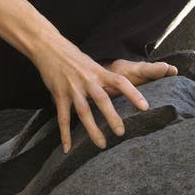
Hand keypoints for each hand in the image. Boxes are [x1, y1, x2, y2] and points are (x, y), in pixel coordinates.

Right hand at [32, 35, 160, 153]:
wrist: (49, 46)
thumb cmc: (72, 56)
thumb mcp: (91, 63)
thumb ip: (102, 78)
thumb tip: (117, 90)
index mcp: (98, 71)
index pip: (120, 82)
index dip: (133, 94)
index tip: (145, 107)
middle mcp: (87, 80)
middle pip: (102, 99)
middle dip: (112, 117)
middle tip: (121, 133)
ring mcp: (72, 88)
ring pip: (84, 112)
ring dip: (93, 129)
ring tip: (101, 145)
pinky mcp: (58, 94)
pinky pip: (62, 117)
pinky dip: (65, 134)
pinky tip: (68, 148)